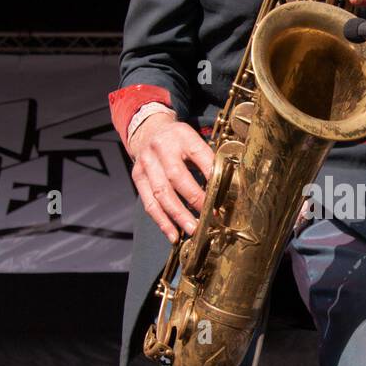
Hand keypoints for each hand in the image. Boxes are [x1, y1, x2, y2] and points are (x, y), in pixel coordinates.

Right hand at [129, 112, 214, 243]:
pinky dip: (162, 221)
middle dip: (194, 199)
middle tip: (209, 217)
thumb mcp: (194, 140)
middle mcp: (161, 148)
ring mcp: (146, 163)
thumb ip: (208, 160)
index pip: (199, 155)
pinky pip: (149, 203)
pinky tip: (173, 234)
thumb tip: (227, 188)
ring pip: (161, 193)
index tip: (222, 195)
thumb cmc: (178, 141)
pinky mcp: (137, 177)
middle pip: (176, 176)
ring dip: (178, 215)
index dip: (212, 176)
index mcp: (182, 136)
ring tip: (193, 230)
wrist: (148, 131)